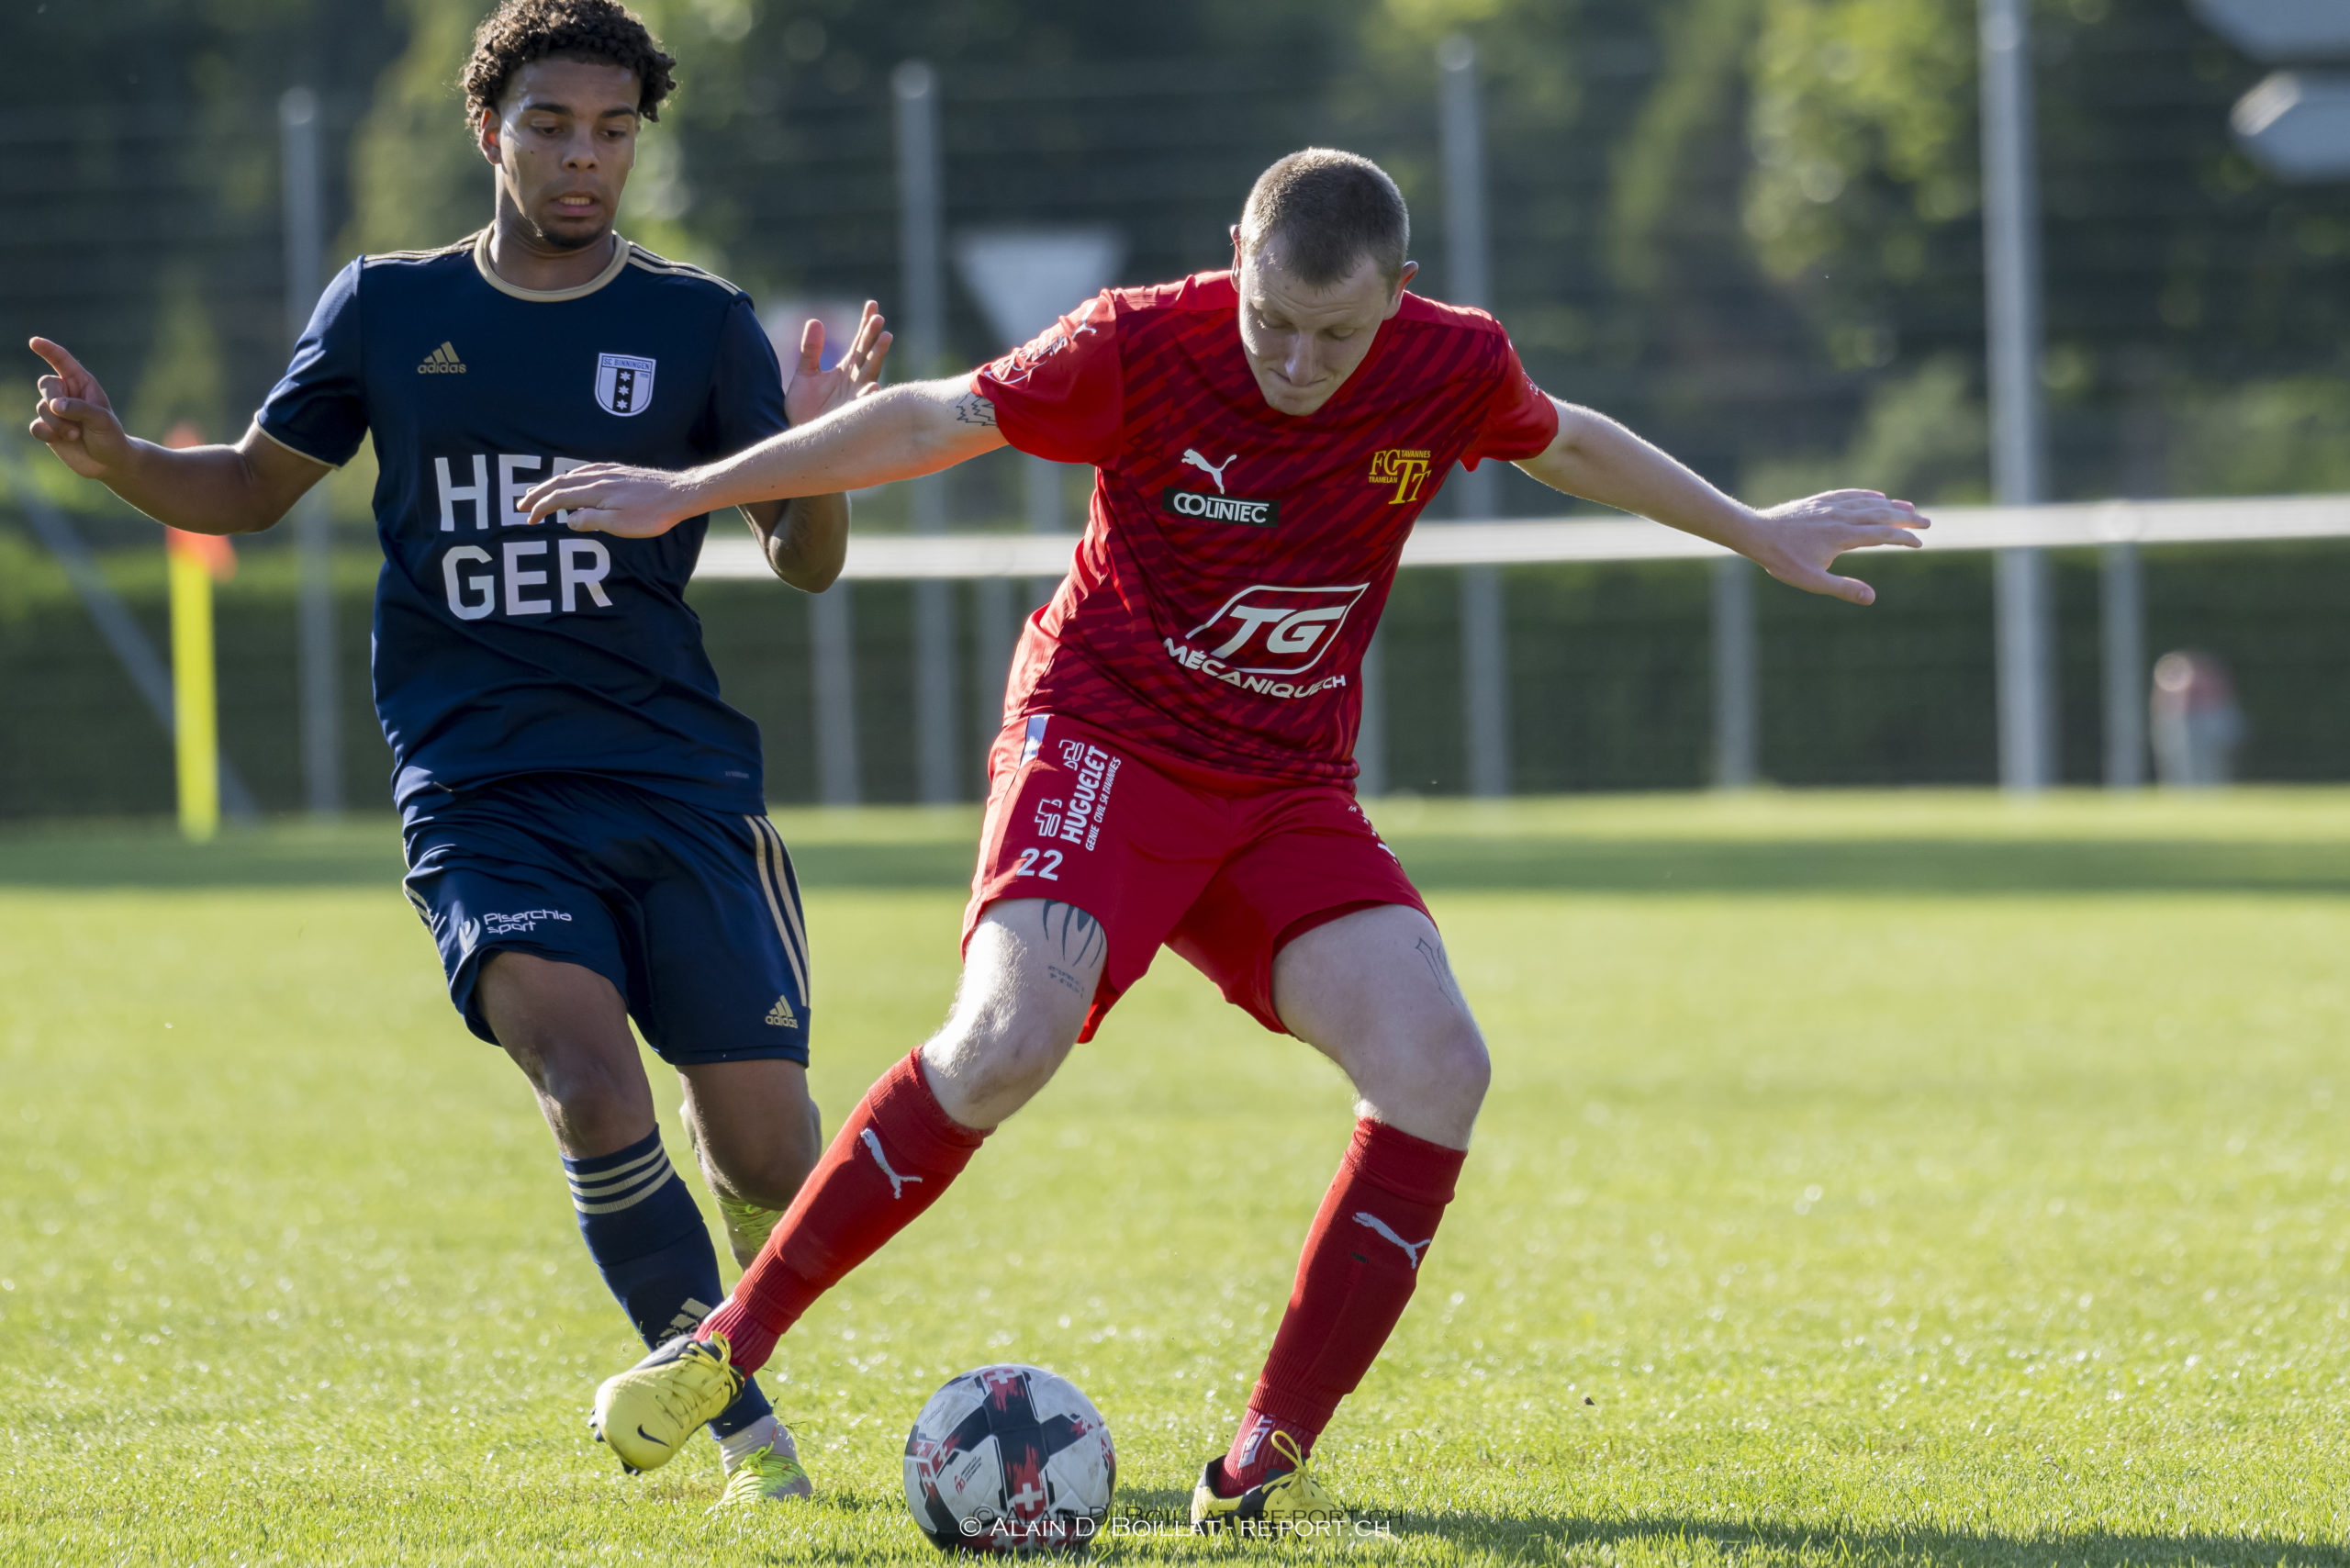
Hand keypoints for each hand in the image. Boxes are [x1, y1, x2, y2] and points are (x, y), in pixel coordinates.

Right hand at [28, 337, 131, 479]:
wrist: (110, 462)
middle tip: (66, 413)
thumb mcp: (102, 420)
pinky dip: (48, 433)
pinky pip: (35, 426)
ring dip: (58, 423)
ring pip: (41, 408)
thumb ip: (79, 408)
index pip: (62, 361)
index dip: (48, 350)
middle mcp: (66, 394)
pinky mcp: (47, 429)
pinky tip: (61, 439)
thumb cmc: (111, 436)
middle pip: (46, 384)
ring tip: (76, 434)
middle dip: (54, 399)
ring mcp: (55, 412)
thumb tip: (55, 405)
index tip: (35, 342)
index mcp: (82, 383)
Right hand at [519, 462, 708, 535]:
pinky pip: (586, 471)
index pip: (558, 498)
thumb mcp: (621, 524)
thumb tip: (568, 519)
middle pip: (559, 484)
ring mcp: (608, 472)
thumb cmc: (653, 513)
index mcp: (595, 491)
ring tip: (539, 492)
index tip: (528, 519)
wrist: (681, 492)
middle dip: (538, 495)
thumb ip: (591, 521)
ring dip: (552, 485)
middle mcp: (598, 477)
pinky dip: (570, 478)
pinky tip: (572, 480)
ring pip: (571, 476)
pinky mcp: (619, 471)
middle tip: (521, 505)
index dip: (540, 508)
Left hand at [784, 301, 890, 427]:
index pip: (859, 342)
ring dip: (879, 356)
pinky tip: (874, 384)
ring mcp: (857, 397)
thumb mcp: (805, 376)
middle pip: (868, 353)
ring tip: (885, 337)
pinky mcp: (853, 414)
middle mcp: (856, 380)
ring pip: (871, 372)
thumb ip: (811, 351)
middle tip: (878, 318)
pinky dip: (870, 395)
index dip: (865, 324)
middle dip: (873, 336)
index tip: (873, 304)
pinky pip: (864, 404)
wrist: (802, 440)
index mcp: (846, 369)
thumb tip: (815, 321)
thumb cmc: (805, 411)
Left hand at [1738, 489, 1927, 605]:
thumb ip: (1843, 589)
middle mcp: (1841, 516)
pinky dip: (1867, 495)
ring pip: (1868, 503)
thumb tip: (1872, 597)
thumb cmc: (1783, 560)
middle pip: (1882, 514)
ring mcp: (1830, 506)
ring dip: (1891, 505)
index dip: (1903, 539)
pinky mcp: (1819, 501)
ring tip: (1909, 508)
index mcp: (1843, 536)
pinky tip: (1877, 496)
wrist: (1756, 533)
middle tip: (1927, 522)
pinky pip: (1849, 495)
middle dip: (1906, 518)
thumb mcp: (1813, 581)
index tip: (1919, 544)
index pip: (1883, 535)